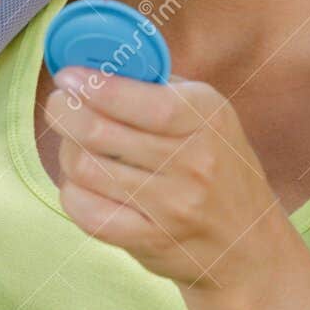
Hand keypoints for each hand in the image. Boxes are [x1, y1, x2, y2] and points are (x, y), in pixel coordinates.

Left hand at [44, 67, 276, 290]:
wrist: (249, 245)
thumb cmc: (220, 166)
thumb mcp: (209, 116)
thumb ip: (158, 88)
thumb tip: (95, 63)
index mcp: (205, 118)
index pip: (143, 101)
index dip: (95, 85)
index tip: (67, 76)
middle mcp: (191, 162)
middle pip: (99, 132)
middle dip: (64, 112)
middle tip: (60, 104)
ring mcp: (171, 206)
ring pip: (85, 169)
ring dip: (68, 151)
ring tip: (75, 144)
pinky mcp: (150, 240)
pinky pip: (87, 213)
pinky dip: (72, 193)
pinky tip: (81, 183)